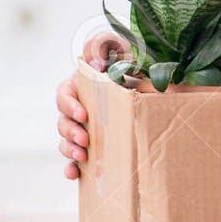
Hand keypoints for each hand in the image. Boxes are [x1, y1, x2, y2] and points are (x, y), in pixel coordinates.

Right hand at [55, 32, 129, 178]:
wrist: (158, 85)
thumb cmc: (135, 64)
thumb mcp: (124, 49)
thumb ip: (106, 47)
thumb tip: (95, 62)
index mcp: (80, 85)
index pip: (64, 95)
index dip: (69, 106)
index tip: (83, 115)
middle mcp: (78, 108)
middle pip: (62, 120)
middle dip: (70, 131)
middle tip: (86, 139)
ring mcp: (83, 127)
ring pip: (65, 140)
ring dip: (70, 149)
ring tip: (83, 156)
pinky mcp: (92, 145)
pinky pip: (75, 158)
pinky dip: (71, 167)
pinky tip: (73, 174)